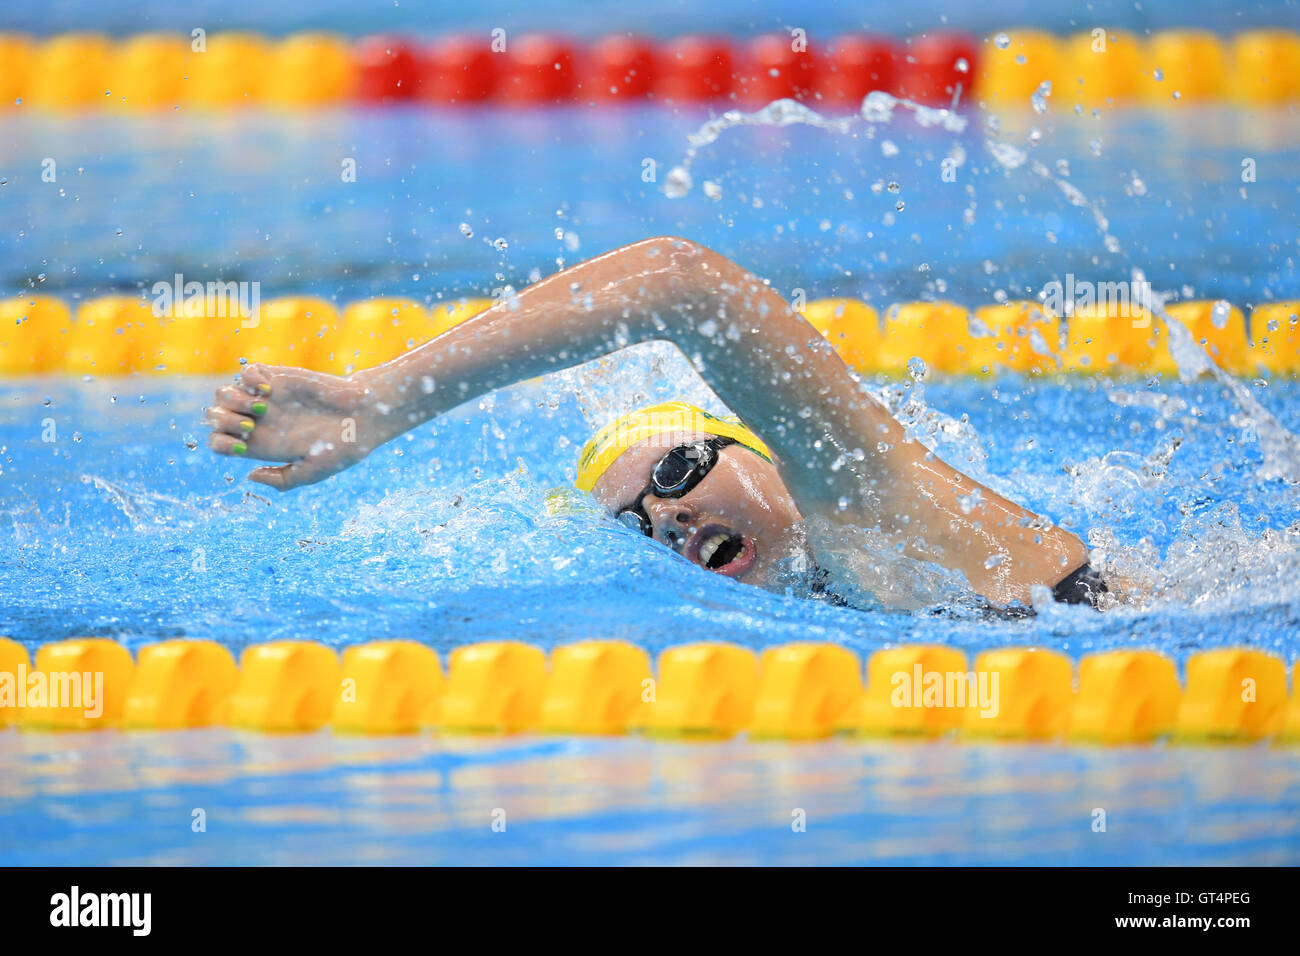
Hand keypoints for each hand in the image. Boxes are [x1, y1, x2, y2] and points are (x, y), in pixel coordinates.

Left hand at [206, 363, 378, 490]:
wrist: (365, 416)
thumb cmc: (343, 447)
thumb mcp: (313, 472)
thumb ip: (283, 480)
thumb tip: (250, 475)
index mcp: (263, 445)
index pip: (221, 442)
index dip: (221, 444)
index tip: (243, 446)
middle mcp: (260, 421)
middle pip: (215, 417)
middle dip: (223, 421)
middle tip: (249, 425)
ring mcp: (267, 398)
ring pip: (224, 393)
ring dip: (233, 399)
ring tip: (261, 406)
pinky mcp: (279, 378)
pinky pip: (246, 372)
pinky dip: (249, 378)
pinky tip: (269, 389)